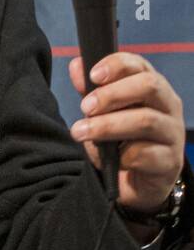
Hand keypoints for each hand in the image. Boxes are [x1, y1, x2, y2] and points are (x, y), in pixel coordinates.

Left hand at [69, 53, 184, 213]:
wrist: (134, 183)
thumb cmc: (119, 141)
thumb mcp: (102, 115)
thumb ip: (90, 91)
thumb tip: (76, 66)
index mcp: (151, 89)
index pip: (139, 65)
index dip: (116, 65)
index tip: (92, 75)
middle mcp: (168, 106)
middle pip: (150, 86)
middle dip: (112, 94)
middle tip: (85, 107)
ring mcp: (172, 134)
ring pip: (146, 120)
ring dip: (107, 125)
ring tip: (80, 132)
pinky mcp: (170, 161)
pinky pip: (145, 153)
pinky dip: (121, 155)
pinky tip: (109, 159)